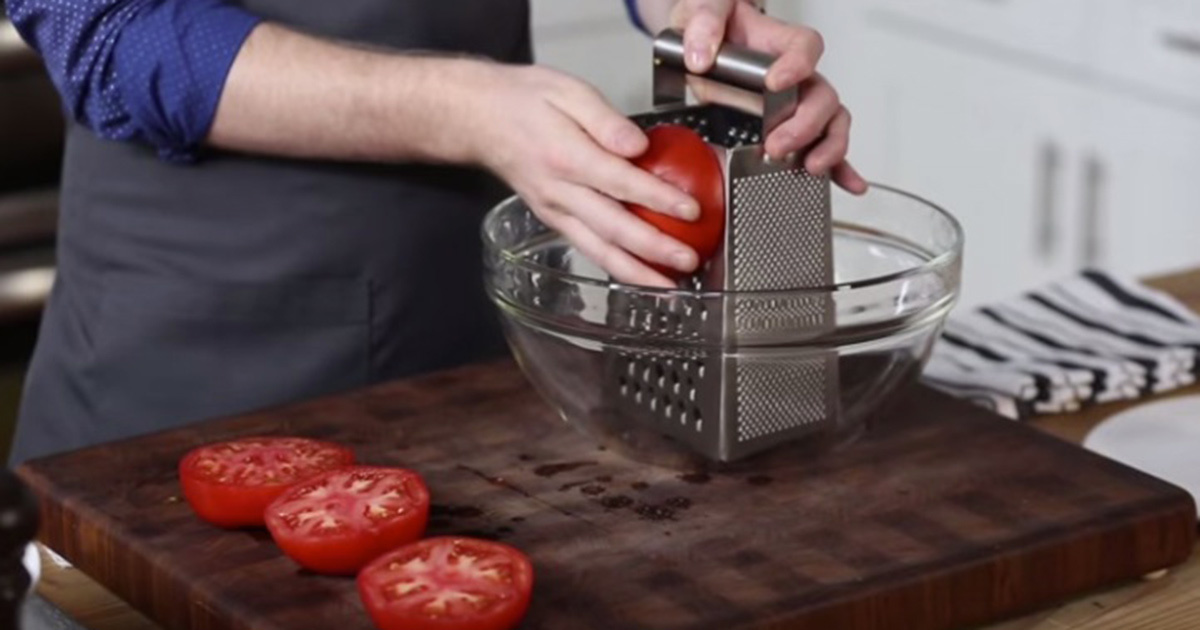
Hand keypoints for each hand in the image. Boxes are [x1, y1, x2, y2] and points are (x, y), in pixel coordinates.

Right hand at [465, 63, 699, 287]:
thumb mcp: (568, 90)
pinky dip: (616, 267)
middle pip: (612, 227)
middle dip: (653, 249)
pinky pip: (588, 249)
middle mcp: (559, 191)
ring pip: (598, 250)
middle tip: (688, 261)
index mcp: (566, 156)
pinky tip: (641, 275)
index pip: (620, 182)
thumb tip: (639, 145)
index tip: (690, 209)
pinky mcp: (553, 221)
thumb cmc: (524, 101)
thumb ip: (606, 119)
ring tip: (669, 287)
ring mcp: (555, 211)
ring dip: (635, 273)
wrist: (479, 119)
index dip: (658, 198)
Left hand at [669, 0, 867, 193]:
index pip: (804, 47)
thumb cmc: (712, 23)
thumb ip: (704, 22)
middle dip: (806, 125)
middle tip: (777, 144)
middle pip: (822, 96)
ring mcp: (794, 104)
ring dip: (827, 147)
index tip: (775, 81)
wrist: (701, 42)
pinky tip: (848, 183)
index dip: (797, 64)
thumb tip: (701, 55)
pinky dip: (839, 167)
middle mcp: (794, 76)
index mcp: (778, 44)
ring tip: (810, 166)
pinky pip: (820, 146)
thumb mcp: (704, 8)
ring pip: (830, 123)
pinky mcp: (787, 127)